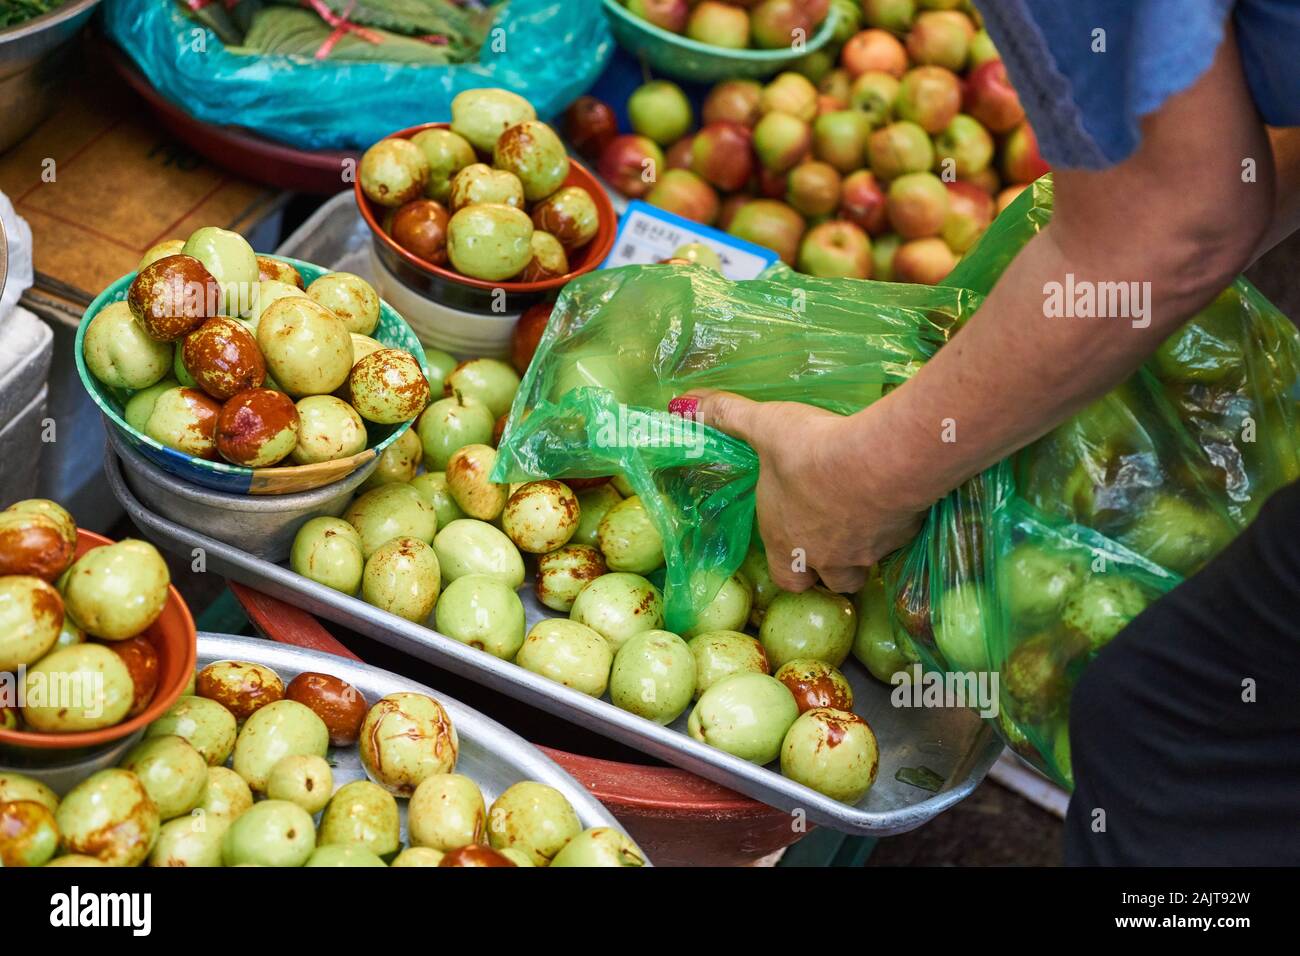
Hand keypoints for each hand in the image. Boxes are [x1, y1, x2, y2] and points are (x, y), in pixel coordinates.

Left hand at [684, 390, 930, 594]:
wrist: (880, 460)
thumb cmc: (812, 450)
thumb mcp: (763, 426)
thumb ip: (725, 416)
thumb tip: (679, 405)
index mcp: (787, 542)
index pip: (785, 579)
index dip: (787, 567)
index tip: (793, 544)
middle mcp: (825, 557)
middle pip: (829, 583)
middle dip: (828, 568)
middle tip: (831, 537)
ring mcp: (866, 552)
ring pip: (864, 568)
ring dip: (860, 551)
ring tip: (863, 519)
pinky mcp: (901, 536)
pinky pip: (896, 541)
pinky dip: (893, 525)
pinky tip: (893, 497)